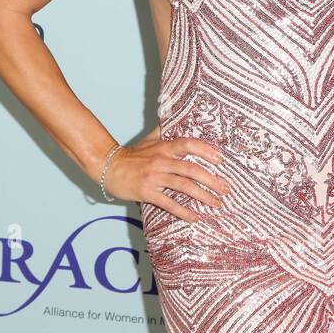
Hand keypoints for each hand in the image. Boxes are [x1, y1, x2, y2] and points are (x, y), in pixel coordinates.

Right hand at [103, 130, 231, 222]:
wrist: (107, 166)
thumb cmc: (131, 154)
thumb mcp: (149, 139)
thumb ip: (165, 130)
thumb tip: (177, 115)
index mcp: (164, 146)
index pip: (189, 144)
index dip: (207, 151)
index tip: (221, 160)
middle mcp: (161, 160)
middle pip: (192, 169)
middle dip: (212, 180)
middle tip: (226, 189)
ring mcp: (154, 177)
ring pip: (184, 186)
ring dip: (203, 196)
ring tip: (216, 204)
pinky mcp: (146, 192)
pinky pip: (169, 203)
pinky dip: (184, 211)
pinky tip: (195, 217)